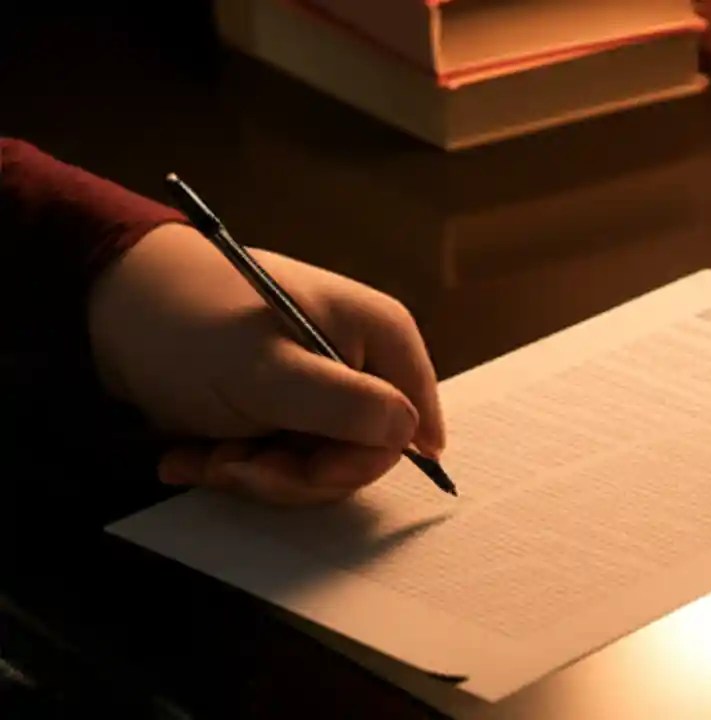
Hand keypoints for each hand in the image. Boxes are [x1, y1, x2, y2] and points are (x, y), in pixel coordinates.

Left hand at [87, 223, 444, 504]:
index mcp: (377, 334)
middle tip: (235, 464)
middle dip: (292, 475)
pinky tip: (190, 454)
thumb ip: (347, 406)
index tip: (303, 470)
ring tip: (203, 456)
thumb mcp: (269, 373)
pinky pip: (278, 459)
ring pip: (316, 466)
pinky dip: (232, 465)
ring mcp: (318, 386)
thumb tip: (415, 435)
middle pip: (360, 453)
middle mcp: (357, 360)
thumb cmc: (192, 324)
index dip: (362, 459)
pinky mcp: (280, 408)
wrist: (107, 306)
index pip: (412, 422)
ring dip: (253, 474)